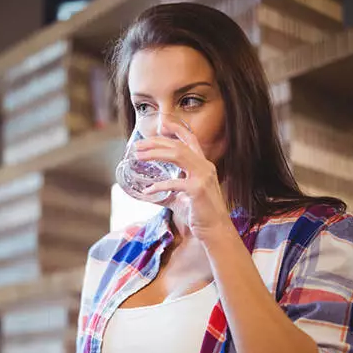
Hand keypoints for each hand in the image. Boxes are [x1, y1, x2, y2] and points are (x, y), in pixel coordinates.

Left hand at [134, 129, 236, 243]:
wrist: (215, 230)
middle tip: (137, 145)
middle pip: (178, 145)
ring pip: (177, 155)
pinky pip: (174, 183)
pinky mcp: (198, 190)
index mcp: (203, 165)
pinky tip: (147, 191)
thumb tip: (148, 192)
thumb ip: (169, 190)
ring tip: (138, 157)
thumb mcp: (182, 197)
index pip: (190, 139)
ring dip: (155, 154)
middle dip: (155, 142)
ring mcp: (202, 177)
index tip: (162, 123)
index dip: (177, 128)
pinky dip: (158, 186)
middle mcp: (204, 166)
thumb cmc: (199, 213)